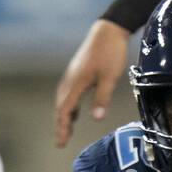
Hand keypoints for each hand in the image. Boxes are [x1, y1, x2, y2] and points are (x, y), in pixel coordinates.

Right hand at [55, 19, 130, 147]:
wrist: (109, 30)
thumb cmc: (111, 52)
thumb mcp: (110, 77)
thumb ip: (102, 98)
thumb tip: (97, 119)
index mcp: (77, 82)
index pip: (66, 110)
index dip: (63, 127)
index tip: (61, 142)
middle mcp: (70, 79)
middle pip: (61, 106)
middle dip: (61, 124)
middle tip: (61, 141)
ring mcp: (73, 74)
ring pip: (63, 99)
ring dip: (64, 115)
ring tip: (66, 129)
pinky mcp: (78, 71)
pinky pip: (69, 92)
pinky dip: (69, 105)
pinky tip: (75, 111)